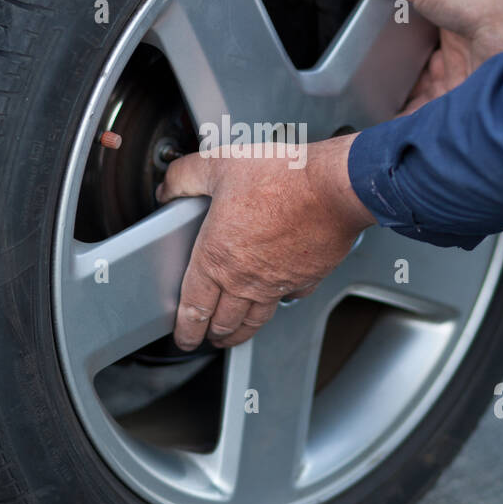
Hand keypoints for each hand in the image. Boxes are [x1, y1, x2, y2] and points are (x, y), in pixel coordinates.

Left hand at [155, 136, 375, 350]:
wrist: (334, 188)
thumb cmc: (282, 178)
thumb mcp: (218, 165)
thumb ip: (185, 177)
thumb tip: (168, 188)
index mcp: (217, 257)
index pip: (194, 306)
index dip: (185, 327)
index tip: (183, 336)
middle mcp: (246, 278)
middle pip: (224, 320)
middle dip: (212, 334)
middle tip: (205, 338)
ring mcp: (277, 282)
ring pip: (255, 318)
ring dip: (241, 331)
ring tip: (234, 335)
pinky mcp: (307, 278)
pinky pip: (289, 299)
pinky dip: (280, 303)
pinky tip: (278, 298)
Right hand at [342, 0, 502, 113]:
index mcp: (441, 24)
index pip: (410, 45)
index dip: (391, 56)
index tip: (369, 67)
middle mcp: (453, 53)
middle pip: (417, 78)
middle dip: (396, 91)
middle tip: (369, 101)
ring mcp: (460, 78)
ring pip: (425, 101)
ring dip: (404, 112)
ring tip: (376, 123)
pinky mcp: (466, 100)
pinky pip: (436, 119)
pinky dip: (417, 128)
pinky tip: (397, 134)